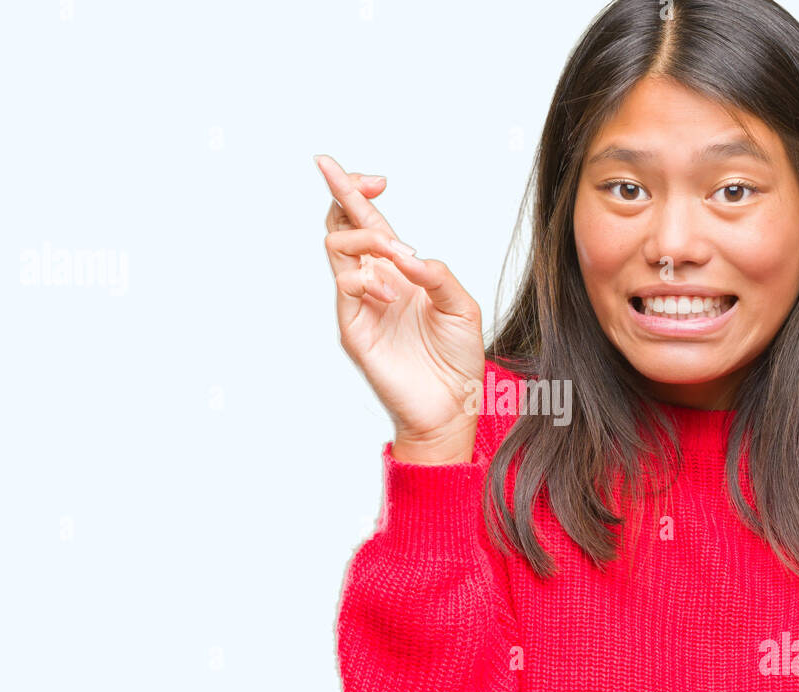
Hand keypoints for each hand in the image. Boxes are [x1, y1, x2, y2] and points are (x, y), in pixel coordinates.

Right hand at [315, 154, 484, 463]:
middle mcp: (375, 281)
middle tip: (369, 187)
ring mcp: (360, 303)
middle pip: (340, 224)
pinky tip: (391, 293)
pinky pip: (345, 287)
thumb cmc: (458, 358)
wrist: (453, 405)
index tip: (375, 179)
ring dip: (365, 237)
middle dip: (346, 193)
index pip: (368, 221)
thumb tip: (405, 255)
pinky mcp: (354, 328)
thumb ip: (438, 275)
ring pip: (336, 246)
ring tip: (395, 253)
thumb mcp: (462, 306)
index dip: (358, 191)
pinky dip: (367, 279)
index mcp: (399, 271)